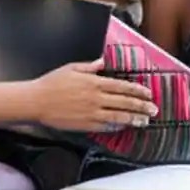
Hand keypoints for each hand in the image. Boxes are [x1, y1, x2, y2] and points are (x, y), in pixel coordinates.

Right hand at [32, 60, 158, 132]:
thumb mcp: (71, 68)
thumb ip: (90, 66)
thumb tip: (102, 62)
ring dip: (134, 118)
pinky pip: (106, 126)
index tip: (148, 93)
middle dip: (141, 106)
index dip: (137, 90)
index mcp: (94, 82)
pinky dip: (117, 126)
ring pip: (119, 116)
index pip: (122, 86)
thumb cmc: (51, 83)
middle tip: (154, 109)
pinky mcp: (85, 125)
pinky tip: (125, 127)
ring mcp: (92, 112)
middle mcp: (96, 97)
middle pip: (125, 102)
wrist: (36, 102)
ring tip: (145, 121)